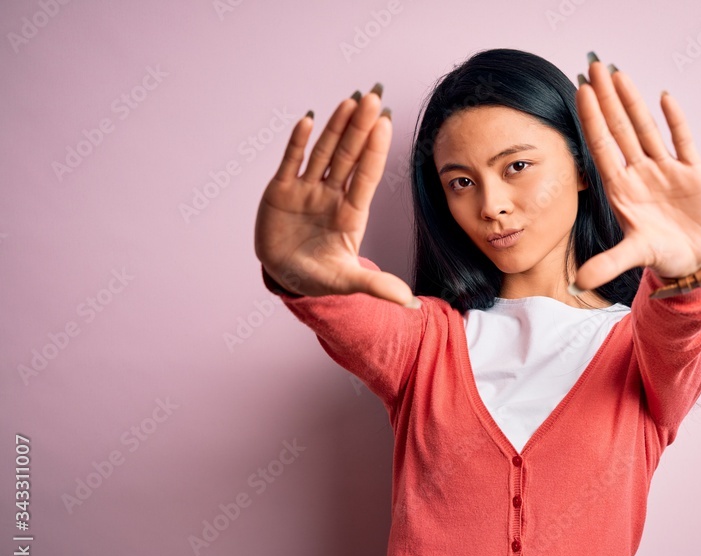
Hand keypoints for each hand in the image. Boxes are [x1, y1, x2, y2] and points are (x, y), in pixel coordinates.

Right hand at [254, 86, 418, 306]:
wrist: (285, 278)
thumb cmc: (318, 278)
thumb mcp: (347, 282)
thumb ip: (376, 286)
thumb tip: (410, 302)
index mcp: (350, 214)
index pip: (366, 177)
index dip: (375, 152)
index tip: (386, 124)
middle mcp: (331, 196)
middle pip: (349, 157)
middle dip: (361, 129)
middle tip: (375, 99)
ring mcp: (307, 190)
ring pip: (323, 153)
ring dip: (336, 127)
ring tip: (350, 100)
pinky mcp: (281, 191)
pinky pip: (291, 161)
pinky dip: (298, 142)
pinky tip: (308, 119)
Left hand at [570, 54, 700, 290]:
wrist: (694, 262)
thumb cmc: (661, 256)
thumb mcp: (634, 257)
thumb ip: (608, 264)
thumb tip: (579, 283)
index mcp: (622, 189)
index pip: (603, 147)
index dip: (592, 120)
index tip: (580, 92)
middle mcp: (640, 174)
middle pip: (620, 129)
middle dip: (606, 99)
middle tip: (593, 67)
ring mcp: (665, 171)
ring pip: (646, 128)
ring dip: (633, 101)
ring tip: (618, 73)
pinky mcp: (693, 173)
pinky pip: (682, 140)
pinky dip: (674, 120)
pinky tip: (663, 97)